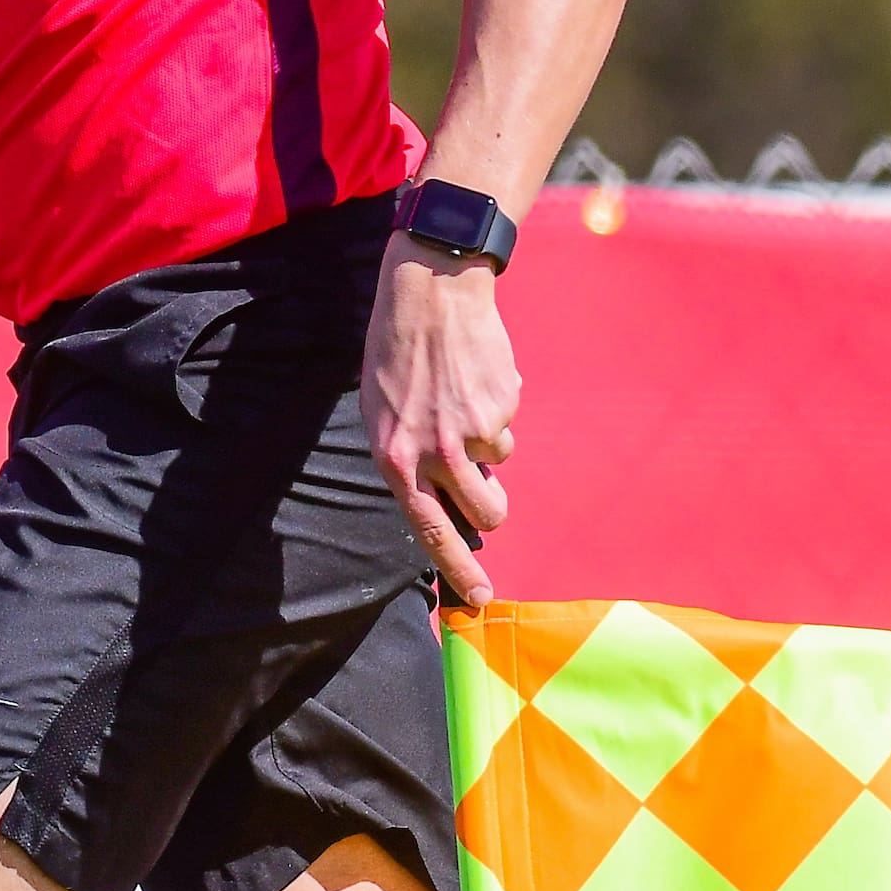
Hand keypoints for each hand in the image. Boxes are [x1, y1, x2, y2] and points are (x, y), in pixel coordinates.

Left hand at [364, 240, 520, 607]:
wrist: (431, 291)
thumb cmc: (398, 352)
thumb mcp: (382, 414)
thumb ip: (409, 462)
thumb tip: (440, 505)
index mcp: (396, 459)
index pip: (431, 532)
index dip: (459, 572)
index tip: (482, 599)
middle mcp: (435, 452)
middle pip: (485, 512)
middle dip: (493, 508)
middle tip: (488, 489)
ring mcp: (472, 431)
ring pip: (501, 467)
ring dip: (492, 448)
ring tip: (464, 402)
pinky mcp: (502, 407)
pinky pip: (507, 425)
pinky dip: (496, 406)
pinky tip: (474, 375)